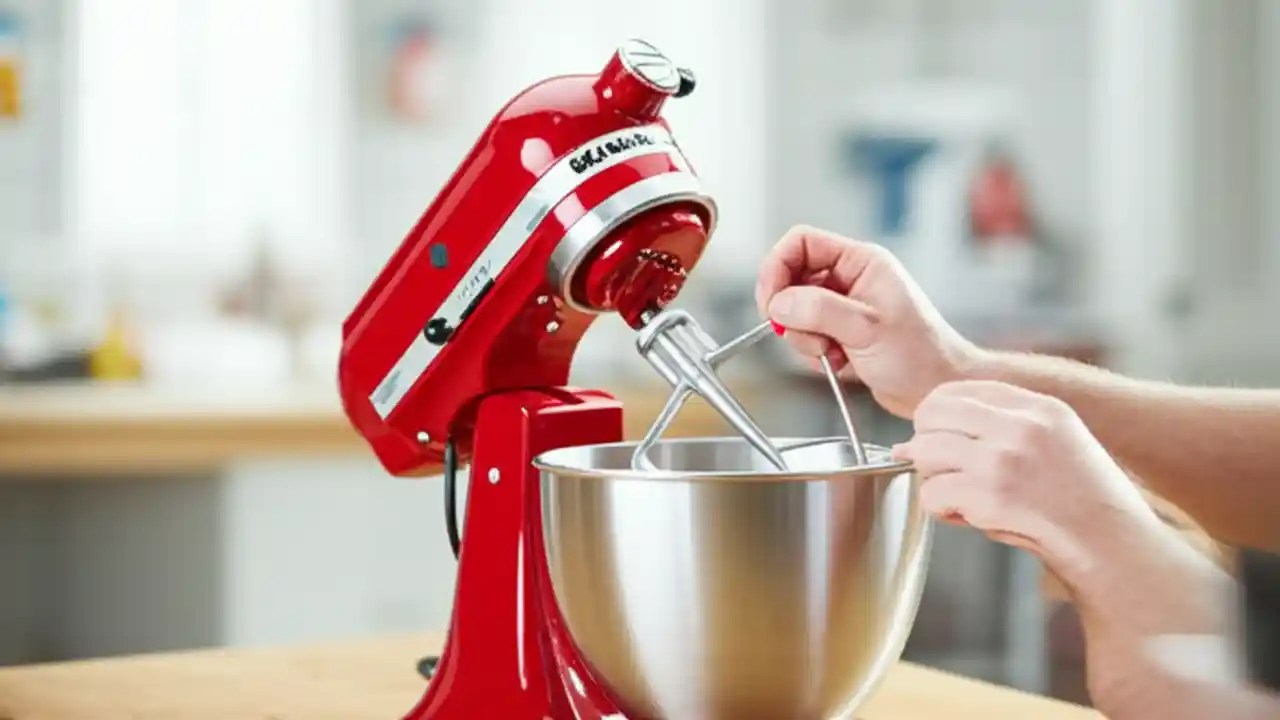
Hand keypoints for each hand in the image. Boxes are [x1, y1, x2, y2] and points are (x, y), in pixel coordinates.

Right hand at [755, 225, 979, 416]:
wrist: (938, 390)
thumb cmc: (921, 355)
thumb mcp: (867, 328)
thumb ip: (819, 310)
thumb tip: (780, 303)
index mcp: (861, 261)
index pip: (801, 243)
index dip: (777, 268)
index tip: (771, 301)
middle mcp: (850, 279)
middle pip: (791, 279)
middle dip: (790, 312)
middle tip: (803, 334)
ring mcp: (843, 306)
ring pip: (794, 312)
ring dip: (804, 338)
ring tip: (833, 353)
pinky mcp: (840, 332)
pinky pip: (806, 336)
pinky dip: (814, 353)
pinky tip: (840, 363)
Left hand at [895, 380, 1238, 717]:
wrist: (1116, 548)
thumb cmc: (1085, 505)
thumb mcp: (1057, 443)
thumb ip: (999, 429)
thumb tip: (915, 438)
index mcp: (1040, 407)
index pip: (957, 390)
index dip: (937, 416)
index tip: (939, 438)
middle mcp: (1021, 425)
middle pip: (932, 413)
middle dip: (927, 444)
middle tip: (943, 470)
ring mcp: (1004, 458)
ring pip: (924, 451)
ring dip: (933, 479)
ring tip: (961, 498)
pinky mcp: (991, 495)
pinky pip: (931, 493)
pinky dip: (941, 511)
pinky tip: (969, 518)